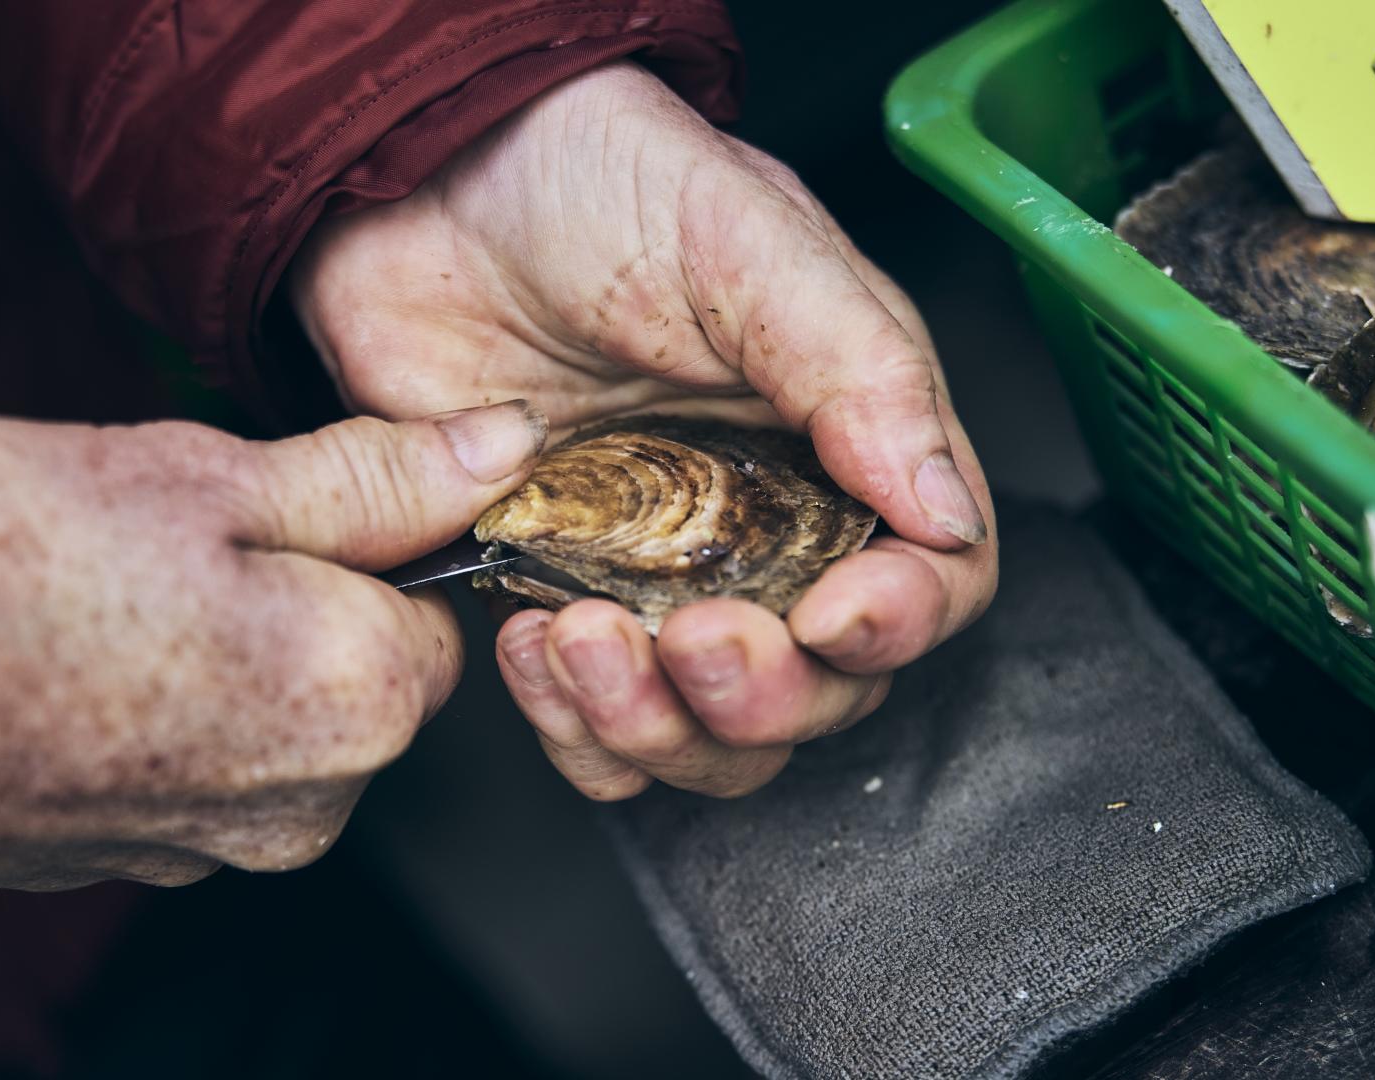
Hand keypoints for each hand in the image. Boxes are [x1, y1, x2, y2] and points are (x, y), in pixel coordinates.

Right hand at [0, 401, 546, 889]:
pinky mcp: (128, 859)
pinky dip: (161, 712)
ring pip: (276, 723)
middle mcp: (310, 804)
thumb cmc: (4, 559)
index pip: (438, 615)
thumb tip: (504, 449)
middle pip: (362, 677)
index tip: (282, 506)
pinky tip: (78, 659)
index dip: (370, 545)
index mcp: (362, 699)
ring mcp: (212, 846)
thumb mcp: (212, 475)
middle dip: (300, 601)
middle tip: (180, 540)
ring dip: (228, 655)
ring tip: (113, 597)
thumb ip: (377, 477)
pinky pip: (195, 770)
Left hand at [288, 62, 995, 799]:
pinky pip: (591, 722)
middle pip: (824, 686)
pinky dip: (570, 724)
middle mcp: (771, 525)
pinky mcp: (563, 596)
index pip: (934, 575)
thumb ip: (858, 370)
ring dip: (660, 728)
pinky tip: (529, 646)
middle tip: (694, 639)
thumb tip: (944, 510)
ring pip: (710, 733)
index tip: (835, 617)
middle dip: (766, 693)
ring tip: (586, 641)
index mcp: (849, 436)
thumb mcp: (748, 237)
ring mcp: (663, 572)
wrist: (429, 178)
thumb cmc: (598, 175)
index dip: (901, 621)